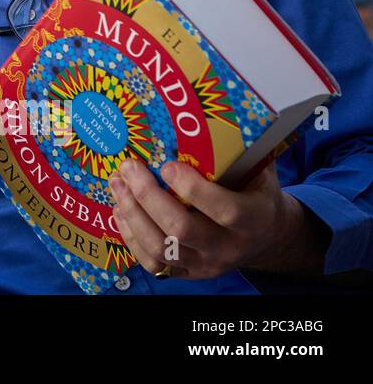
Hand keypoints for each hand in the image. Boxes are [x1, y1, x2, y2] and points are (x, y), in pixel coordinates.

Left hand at [109, 157, 326, 279]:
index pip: (224, 210)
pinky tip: (120, 209)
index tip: (167, 164)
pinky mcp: (188, 274)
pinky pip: (153, 263)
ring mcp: (207, 265)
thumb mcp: (259, 170)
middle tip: (129, 166)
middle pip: (182, 229)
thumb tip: (210, 110)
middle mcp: (229, 247)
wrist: (267, 237)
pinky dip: (131, 236)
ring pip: (162, 248)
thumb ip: (239, 149)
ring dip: (132, 213)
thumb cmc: (255, 192)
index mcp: (255, 219)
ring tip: (116, 183)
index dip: (193, 189)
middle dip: (148, 196)